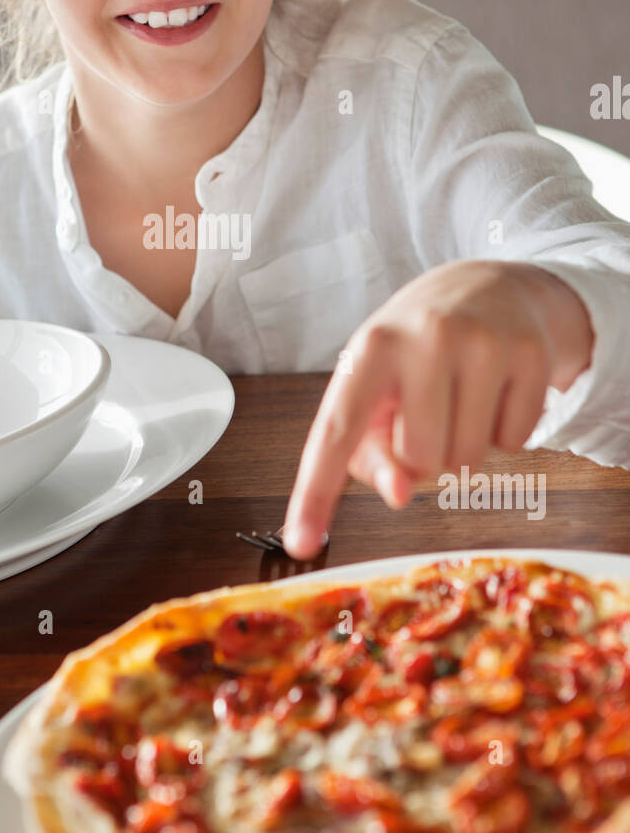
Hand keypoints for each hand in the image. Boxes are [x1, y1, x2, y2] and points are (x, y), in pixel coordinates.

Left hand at [282, 260, 593, 559]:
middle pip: (421, 461)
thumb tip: (399, 493)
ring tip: (459, 398)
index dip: (316, 491)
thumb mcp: (377, 390)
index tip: (301, 544)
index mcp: (370, 349)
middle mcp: (425, 337)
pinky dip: (504, 432)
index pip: (338, 431)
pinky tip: (495, 391)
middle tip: (428, 410)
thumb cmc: (416, 352)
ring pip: (468, 462)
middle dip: (424, 454)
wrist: (488, 287)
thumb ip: (370, 452)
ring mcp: (483, 342)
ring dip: (463, 448)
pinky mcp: (530, 353)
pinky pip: (515, 443)